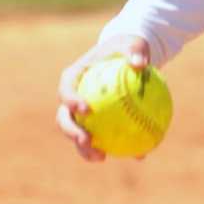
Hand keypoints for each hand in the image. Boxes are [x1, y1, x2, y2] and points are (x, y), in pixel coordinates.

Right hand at [56, 35, 150, 163]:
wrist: (128, 56)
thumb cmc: (127, 48)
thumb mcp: (135, 45)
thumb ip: (136, 52)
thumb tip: (140, 64)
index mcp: (74, 77)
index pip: (66, 89)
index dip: (71, 101)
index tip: (87, 110)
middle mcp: (73, 97)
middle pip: (64, 117)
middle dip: (71, 132)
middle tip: (87, 140)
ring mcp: (82, 113)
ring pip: (77, 134)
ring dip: (85, 149)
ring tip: (101, 157)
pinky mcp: (97, 123)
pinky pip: (104, 137)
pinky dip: (117, 147)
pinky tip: (137, 155)